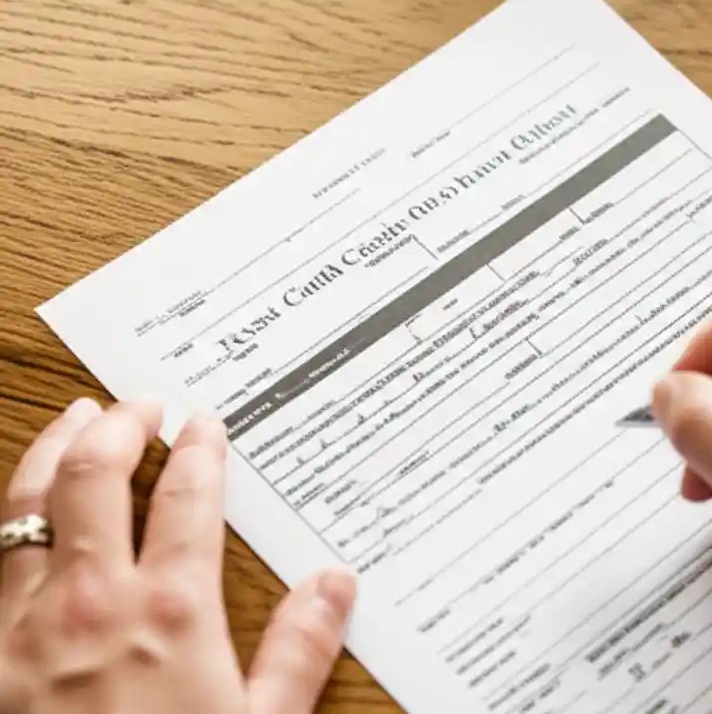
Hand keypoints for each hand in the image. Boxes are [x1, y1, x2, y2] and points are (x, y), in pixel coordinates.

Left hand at [0, 399, 354, 713]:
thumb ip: (300, 651)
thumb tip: (334, 584)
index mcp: (171, 612)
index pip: (187, 497)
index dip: (199, 449)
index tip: (204, 425)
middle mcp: (92, 601)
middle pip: (97, 476)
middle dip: (120, 424)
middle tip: (139, 404)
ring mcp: (24, 624)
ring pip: (27, 504)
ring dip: (55, 450)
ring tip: (76, 421)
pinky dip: (11, 516)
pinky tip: (24, 510)